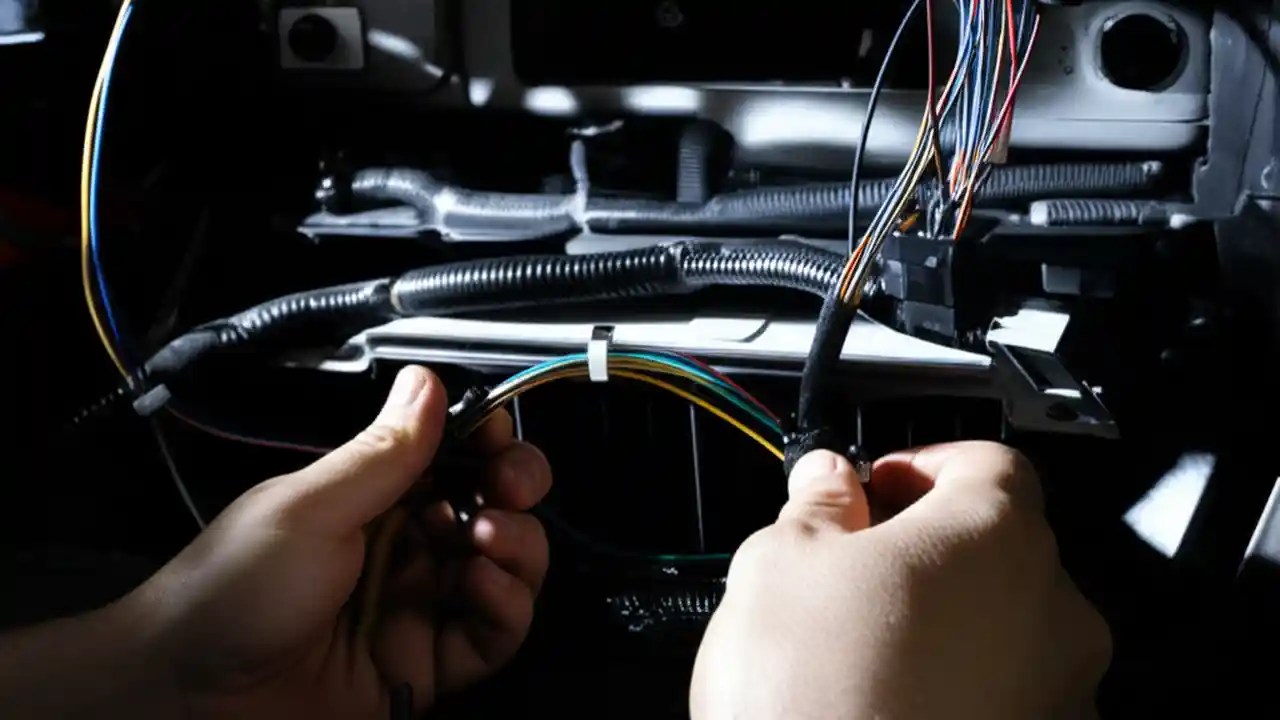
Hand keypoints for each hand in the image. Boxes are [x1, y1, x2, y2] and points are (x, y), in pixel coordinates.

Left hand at [123, 366, 551, 717]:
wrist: (192, 698)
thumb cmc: (233, 589)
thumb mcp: (309, 508)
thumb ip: (382, 452)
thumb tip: (426, 378)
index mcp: (371, 497)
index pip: (451, 455)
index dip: (485, 439)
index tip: (498, 431)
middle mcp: (404, 544)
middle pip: (492, 505)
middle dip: (516, 487)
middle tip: (511, 486)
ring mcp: (421, 604)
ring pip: (507, 566)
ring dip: (518, 545)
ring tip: (489, 538)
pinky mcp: (431, 665)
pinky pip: (496, 634)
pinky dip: (507, 607)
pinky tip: (484, 587)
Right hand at [691, 442, 1110, 719]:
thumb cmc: (815, 696)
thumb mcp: (780, 564)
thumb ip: (818, 506)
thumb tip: (829, 483)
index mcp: (995, 535)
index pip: (984, 460)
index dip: (921, 465)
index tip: (874, 486)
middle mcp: (1053, 612)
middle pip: (998, 547)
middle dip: (930, 548)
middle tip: (855, 567)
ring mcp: (1061, 695)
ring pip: (1006, 628)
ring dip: (948, 623)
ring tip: (864, 650)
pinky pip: (1008, 697)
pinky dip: (961, 688)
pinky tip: (891, 702)